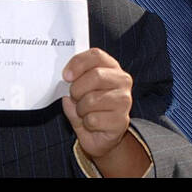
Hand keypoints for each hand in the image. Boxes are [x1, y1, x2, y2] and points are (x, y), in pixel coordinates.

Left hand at [62, 48, 133, 163]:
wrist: (100, 136)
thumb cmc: (89, 109)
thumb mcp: (78, 93)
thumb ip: (72, 85)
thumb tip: (67, 87)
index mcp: (111, 68)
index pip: (96, 55)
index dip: (78, 63)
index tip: (66, 76)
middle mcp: (122, 80)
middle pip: (96, 75)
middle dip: (77, 89)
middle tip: (75, 97)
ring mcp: (125, 100)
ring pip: (92, 100)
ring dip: (80, 109)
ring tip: (85, 112)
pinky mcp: (122, 120)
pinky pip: (93, 119)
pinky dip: (86, 124)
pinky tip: (93, 124)